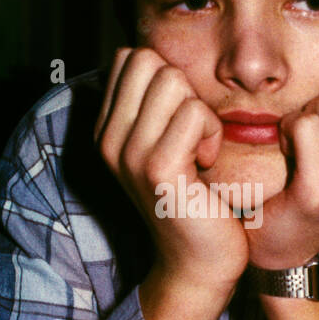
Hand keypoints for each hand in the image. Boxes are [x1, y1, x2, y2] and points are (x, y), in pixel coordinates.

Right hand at [94, 47, 250, 292]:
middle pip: (149, 60)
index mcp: (106, 130)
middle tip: (191, 134)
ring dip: (200, 113)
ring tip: (199, 151)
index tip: (175, 120)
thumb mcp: (163, 144)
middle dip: (183, 88)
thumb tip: (156, 58)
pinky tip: (206, 166)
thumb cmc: (194, 198)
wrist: (198, 262)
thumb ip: (153, 104)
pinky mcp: (158, 169)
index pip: (129, 57)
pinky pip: (195, 114)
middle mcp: (108, 139)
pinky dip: (212, 135)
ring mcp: (129, 154)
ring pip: (173, 81)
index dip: (164, 75)